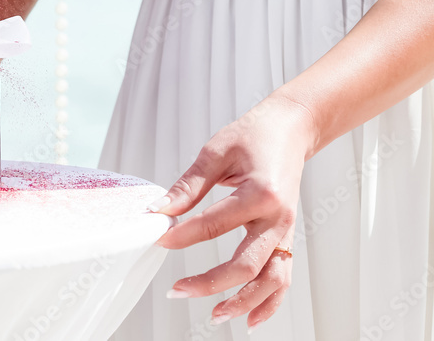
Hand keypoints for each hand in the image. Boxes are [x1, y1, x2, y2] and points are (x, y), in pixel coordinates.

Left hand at [150, 95, 317, 330]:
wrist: (291, 130)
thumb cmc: (253, 136)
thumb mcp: (215, 152)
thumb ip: (188, 186)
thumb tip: (159, 212)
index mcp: (261, 193)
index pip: (215, 224)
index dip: (184, 236)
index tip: (158, 240)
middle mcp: (278, 218)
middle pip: (246, 265)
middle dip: (210, 283)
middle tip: (176, 290)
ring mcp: (286, 231)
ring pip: (270, 280)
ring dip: (243, 302)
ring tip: (213, 316)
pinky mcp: (286, 238)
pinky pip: (283, 278)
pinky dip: (269, 302)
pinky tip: (248, 319)